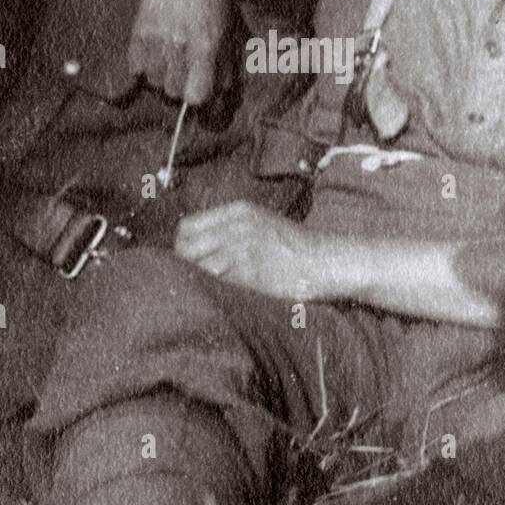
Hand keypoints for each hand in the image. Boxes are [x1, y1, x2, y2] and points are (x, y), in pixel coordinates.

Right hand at [128, 0, 231, 104]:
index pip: (196, 95)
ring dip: (162, 75)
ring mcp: (155, 38)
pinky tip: (156, 50)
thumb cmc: (211, 0)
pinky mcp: (137, 31)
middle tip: (185, 68)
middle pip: (173, 92)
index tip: (200, 87)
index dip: (199, 95)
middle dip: (181, 85)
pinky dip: (145, 64)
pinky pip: (136, 67)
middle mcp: (178, 44)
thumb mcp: (227, 31)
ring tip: (170, 57)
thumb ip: (224, 65)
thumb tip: (219, 93)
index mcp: (205, 45)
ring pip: (154, 81)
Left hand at [175, 201, 327, 300]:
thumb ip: (230, 229)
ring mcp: (243, 245)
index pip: (187, 226)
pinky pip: (217, 279)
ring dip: (198, 279)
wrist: (323, 260)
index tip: (187, 262)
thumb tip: (196, 247)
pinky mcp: (250, 268)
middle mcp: (235, 224)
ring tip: (207, 290)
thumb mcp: (260, 224)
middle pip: (185, 246)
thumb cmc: (292, 247)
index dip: (182, 246)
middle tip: (192, 280)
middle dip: (184, 265)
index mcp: (237, 210)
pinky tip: (222, 295)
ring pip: (198, 264)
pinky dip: (213, 288)